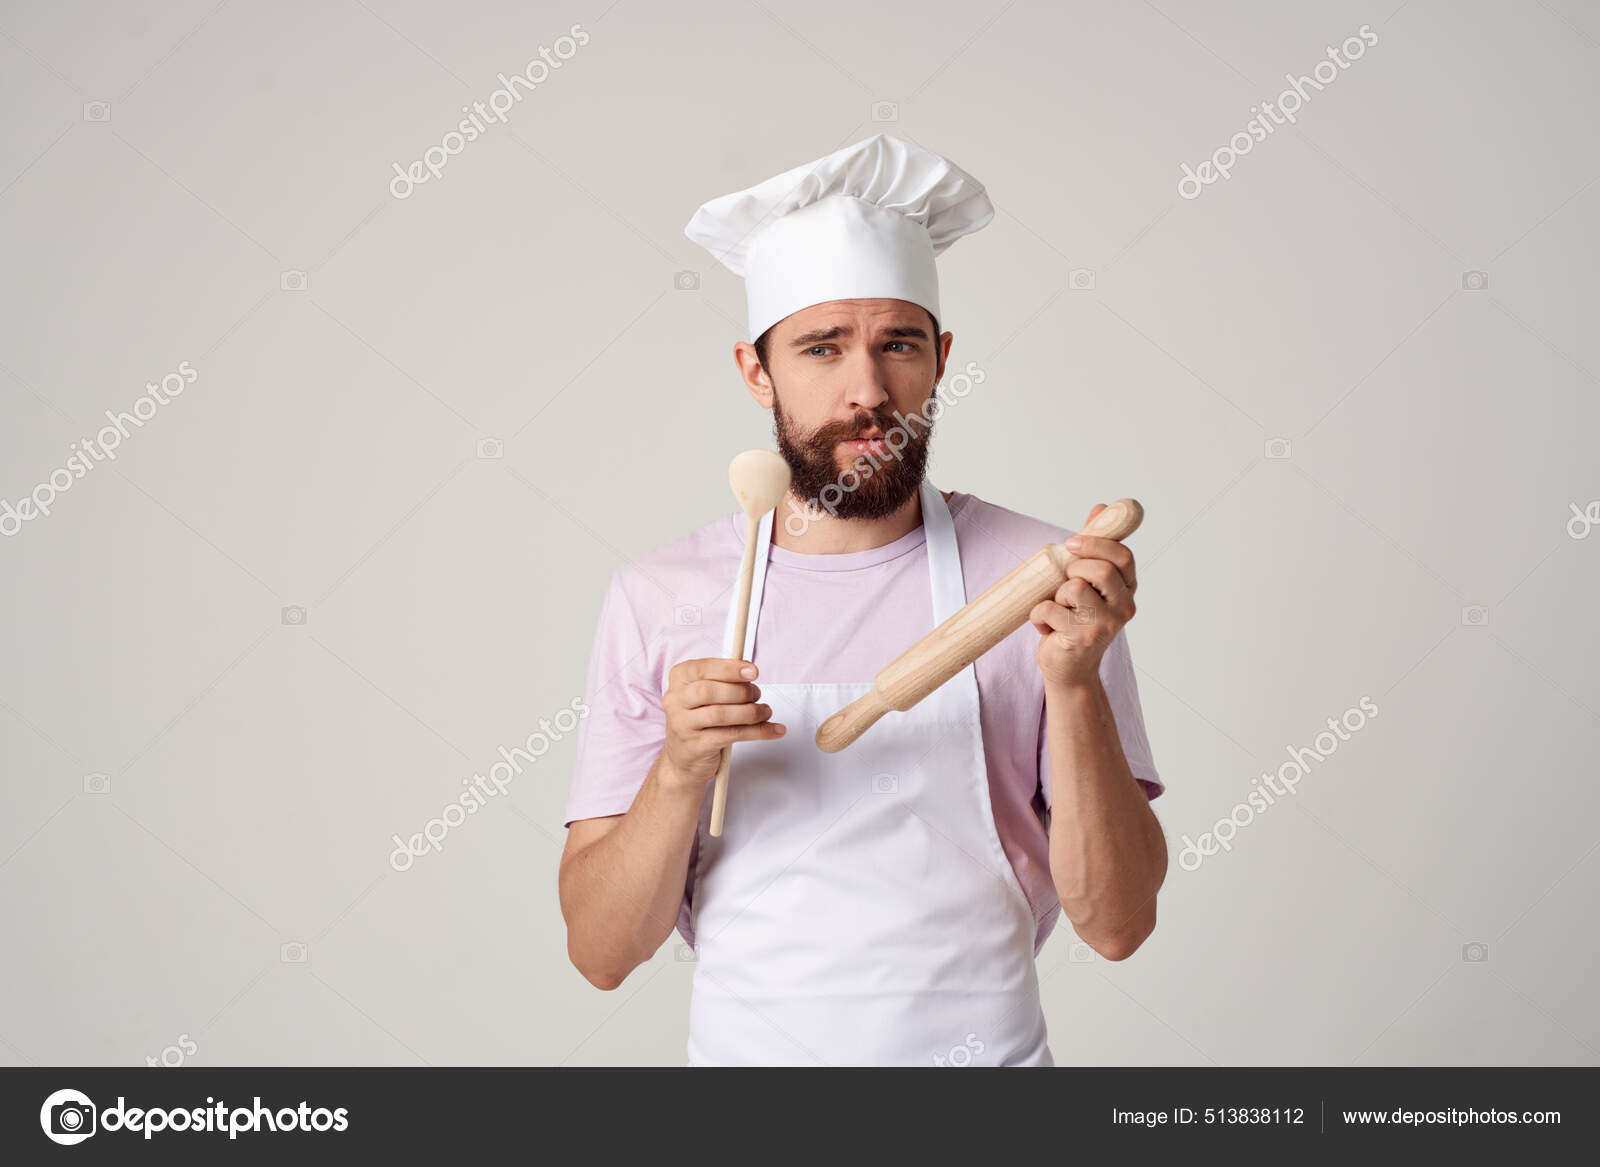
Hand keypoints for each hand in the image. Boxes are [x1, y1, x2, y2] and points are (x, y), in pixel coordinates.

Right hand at [659, 658, 785, 788]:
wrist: (683, 758)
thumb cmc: (700, 719)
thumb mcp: (706, 693)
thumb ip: (724, 680)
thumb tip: (749, 672)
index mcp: (679, 679)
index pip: (702, 668)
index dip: (730, 669)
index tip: (753, 671)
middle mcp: (675, 701)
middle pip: (708, 691)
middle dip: (740, 691)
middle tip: (757, 695)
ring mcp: (682, 725)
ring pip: (719, 714)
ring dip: (750, 712)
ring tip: (765, 711)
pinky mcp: (696, 746)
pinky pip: (730, 735)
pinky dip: (757, 731)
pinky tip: (772, 730)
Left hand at [1028, 503, 1138, 690]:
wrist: (1069, 669)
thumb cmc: (1076, 620)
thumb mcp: (1088, 581)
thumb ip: (1095, 547)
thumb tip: (1102, 507)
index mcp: (1127, 589)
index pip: (1122, 556)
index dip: (1096, 543)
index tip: (1072, 543)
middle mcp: (1123, 607)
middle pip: (1101, 570)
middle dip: (1074, 569)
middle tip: (1064, 583)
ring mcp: (1105, 625)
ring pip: (1073, 588)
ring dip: (1055, 595)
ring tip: (1058, 609)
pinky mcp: (1082, 639)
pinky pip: (1049, 609)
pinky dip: (1039, 615)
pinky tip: (1048, 627)